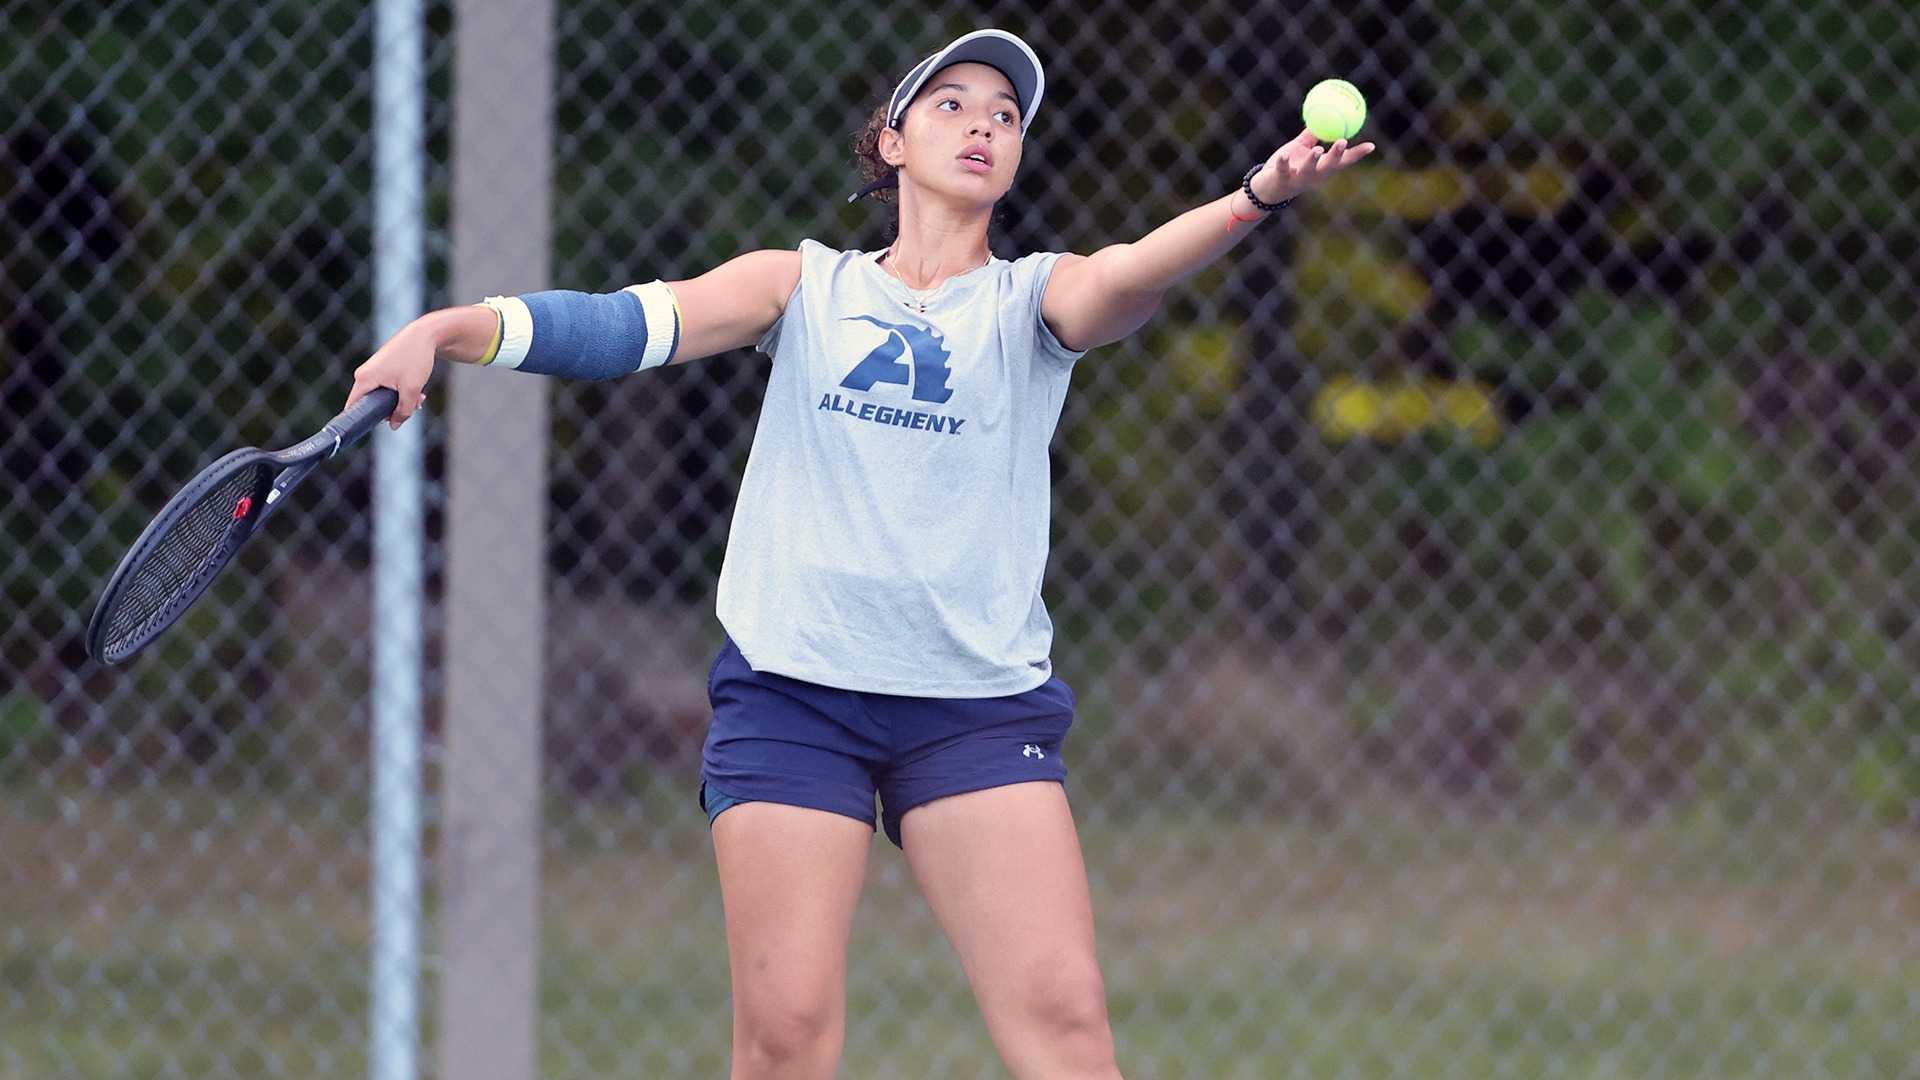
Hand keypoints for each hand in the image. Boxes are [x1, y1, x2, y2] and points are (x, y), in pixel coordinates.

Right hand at [347, 320, 436, 428]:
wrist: (425, 334)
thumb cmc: (415, 359)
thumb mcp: (411, 390)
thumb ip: (403, 411)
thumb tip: (393, 425)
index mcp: (364, 379)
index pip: (354, 407)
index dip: (361, 421)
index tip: (371, 429)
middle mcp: (364, 374)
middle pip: (371, 403)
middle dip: (392, 409)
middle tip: (412, 408)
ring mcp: (373, 370)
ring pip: (383, 395)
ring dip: (401, 400)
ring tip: (420, 398)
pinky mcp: (383, 367)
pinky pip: (387, 386)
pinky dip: (402, 390)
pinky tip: (418, 391)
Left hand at [1250, 128, 1375, 204]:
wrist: (1265, 188)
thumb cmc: (1287, 167)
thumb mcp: (1300, 149)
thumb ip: (1311, 136)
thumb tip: (1323, 115)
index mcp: (1322, 169)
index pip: (1343, 162)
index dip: (1357, 154)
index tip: (1371, 145)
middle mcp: (1314, 177)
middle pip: (1329, 167)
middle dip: (1337, 155)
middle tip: (1343, 141)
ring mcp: (1298, 180)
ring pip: (1308, 171)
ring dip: (1313, 160)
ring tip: (1318, 150)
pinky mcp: (1282, 180)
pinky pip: (1283, 170)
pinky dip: (1284, 163)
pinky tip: (1284, 155)